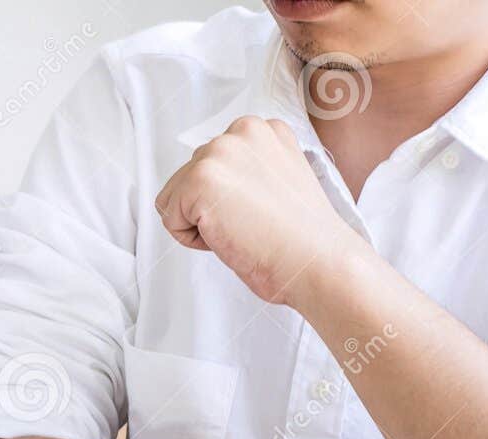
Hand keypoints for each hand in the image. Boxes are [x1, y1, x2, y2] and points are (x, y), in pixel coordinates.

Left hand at [155, 116, 363, 305]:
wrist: (317, 260)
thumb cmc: (301, 237)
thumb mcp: (276, 181)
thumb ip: (246, 170)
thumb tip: (219, 184)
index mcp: (262, 129)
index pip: (211, 165)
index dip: (228, 199)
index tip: (261, 210)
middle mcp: (240, 131)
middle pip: (189, 177)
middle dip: (210, 208)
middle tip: (252, 223)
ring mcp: (219, 151)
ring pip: (175, 197)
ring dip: (200, 222)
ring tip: (243, 228)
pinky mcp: (200, 179)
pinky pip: (169, 218)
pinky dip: (191, 239)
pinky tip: (229, 236)